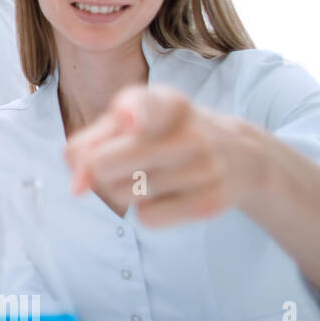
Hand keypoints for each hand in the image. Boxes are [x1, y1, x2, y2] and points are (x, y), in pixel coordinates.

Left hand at [65, 85, 264, 226]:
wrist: (242, 157)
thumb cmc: (166, 135)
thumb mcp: (130, 123)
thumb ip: (88, 145)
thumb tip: (77, 188)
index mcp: (166, 103)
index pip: (144, 105)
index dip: (132, 114)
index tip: (129, 120)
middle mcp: (188, 133)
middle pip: (103, 164)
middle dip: (100, 170)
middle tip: (125, 162)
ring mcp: (203, 168)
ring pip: (121, 194)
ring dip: (123, 191)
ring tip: (154, 175)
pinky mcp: (209, 203)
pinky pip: (146, 218)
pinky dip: (147, 212)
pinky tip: (169, 195)